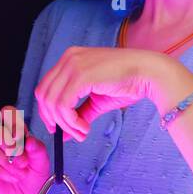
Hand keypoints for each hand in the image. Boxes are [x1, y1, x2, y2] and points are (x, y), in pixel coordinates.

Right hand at [0, 105, 50, 193]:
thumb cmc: (32, 178)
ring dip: (6, 162)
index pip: (7, 113)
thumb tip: (30, 140)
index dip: (12, 122)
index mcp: (14, 131)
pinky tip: (10, 177)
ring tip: (19, 174)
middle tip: (23, 162)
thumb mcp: (41, 164)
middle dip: (12, 148)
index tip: (20, 137)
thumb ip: (38, 150)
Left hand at [34, 47, 192, 139]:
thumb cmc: (127, 83)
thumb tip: (65, 135)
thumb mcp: (97, 101)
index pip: (45, 87)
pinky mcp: (80, 75)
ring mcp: (73, 65)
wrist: (149, 73)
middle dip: (53, 119)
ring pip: (53, 102)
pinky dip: (71, 121)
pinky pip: (64, 105)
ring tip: (82, 133)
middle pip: (44, 95)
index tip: (57, 128)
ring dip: (66, 124)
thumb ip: (79, 114)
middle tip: (69, 135)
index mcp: (70, 59)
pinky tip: (85, 128)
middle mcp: (68, 58)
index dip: (47, 111)